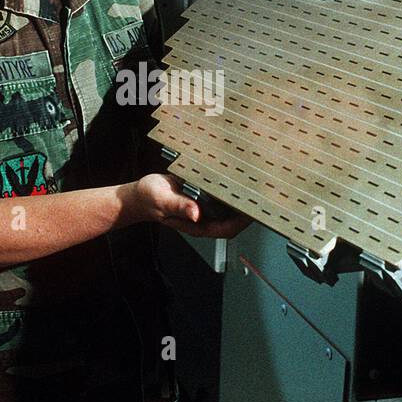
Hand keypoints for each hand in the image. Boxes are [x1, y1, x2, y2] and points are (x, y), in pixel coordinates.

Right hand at [123, 173, 252, 238]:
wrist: (140, 193)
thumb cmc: (149, 199)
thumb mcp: (162, 200)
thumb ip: (179, 207)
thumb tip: (196, 213)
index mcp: (198, 224)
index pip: (227, 229)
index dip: (243, 222)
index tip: (254, 210)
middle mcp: (204, 217)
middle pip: (233, 217)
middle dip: (248, 207)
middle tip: (261, 191)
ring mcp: (204, 206)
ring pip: (228, 204)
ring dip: (240, 194)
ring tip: (254, 180)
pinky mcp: (202, 194)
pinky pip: (219, 192)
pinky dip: (228, 184)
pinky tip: (235, 172)